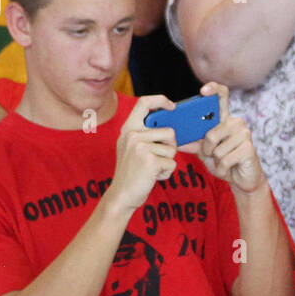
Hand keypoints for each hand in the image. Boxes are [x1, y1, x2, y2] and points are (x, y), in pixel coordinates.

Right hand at [108, 96, 178, 213]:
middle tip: (158, 158)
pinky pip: (172, 163)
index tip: (172, 107)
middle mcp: (133, 134)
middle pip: (170, 132)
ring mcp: (141, 147)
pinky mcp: (150, 161)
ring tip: (152, 169)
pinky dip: (167, 173)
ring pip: (173, 149)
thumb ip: (144, 134)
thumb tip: (170, 123)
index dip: (160, 100)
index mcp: (128, 128)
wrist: (121, 195)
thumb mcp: (131, 147)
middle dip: (171, 147)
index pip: (144, 102)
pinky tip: (153, 176)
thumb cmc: (131, 172)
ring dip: (168, 162)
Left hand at [181, 83, 266, 193]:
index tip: (203, 91)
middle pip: (211, 133)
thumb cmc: (224, 161)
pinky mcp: (249, 148)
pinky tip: (229, 168)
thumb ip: (193, 143)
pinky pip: (225, 159)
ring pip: (217, 148)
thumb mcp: (205, 152)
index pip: (222, 96)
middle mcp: (236, 123)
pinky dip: (222, 168)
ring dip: (216, 160)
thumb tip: (175, 139)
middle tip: (214, 154)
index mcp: (225, 119)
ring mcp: (244, 134)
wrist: (241, 179)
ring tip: (225, 161)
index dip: (213, 89)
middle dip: (208, 149)